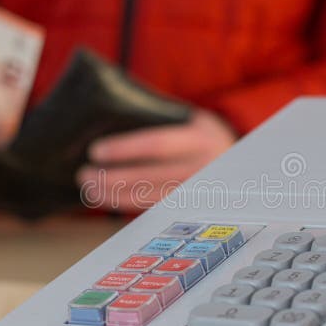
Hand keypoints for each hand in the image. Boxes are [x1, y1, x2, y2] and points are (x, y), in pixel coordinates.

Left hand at [77, 109, 236, 211]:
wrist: (241, 161)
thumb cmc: (202, 134)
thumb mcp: (192, 119)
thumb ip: (162, 120)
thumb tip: (110, 118)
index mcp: (200, 139)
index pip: (157, 145)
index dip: (124, 149)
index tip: (96, 151)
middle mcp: (202, 168)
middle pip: (148, 177)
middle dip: (112, 178)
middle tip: (84, 174)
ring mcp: (197, 193)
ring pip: (148, 198)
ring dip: (114, 195)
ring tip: (89, 188)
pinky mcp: (189, 208)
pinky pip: (152, 208)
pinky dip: (126, 204)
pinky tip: (107, 199)